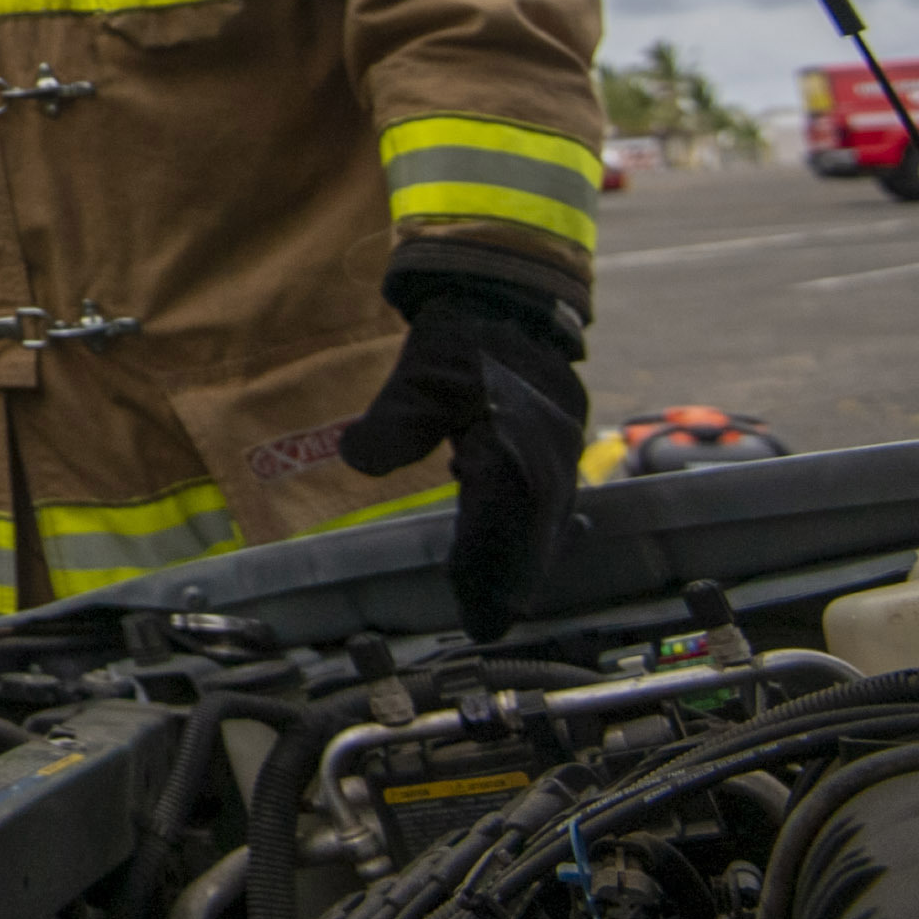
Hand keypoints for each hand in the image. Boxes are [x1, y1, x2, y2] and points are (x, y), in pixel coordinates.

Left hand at [339, 274, 588, 641]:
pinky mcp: (558, 445)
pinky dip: (531, 537)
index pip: (502, 517)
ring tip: (498, 606)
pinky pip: (550, 504)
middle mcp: (549, 451)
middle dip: (509, 579)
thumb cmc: (462, 333)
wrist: (508, 294)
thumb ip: (396, 418)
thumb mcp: (422, 369)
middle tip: (487, 625)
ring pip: (546, 521)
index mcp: (516, 437)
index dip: (488, 567)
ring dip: (523, 564)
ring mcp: (560, 449)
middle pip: (532, 530)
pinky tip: (513, 561)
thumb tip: (358, 460)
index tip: (475, 612)